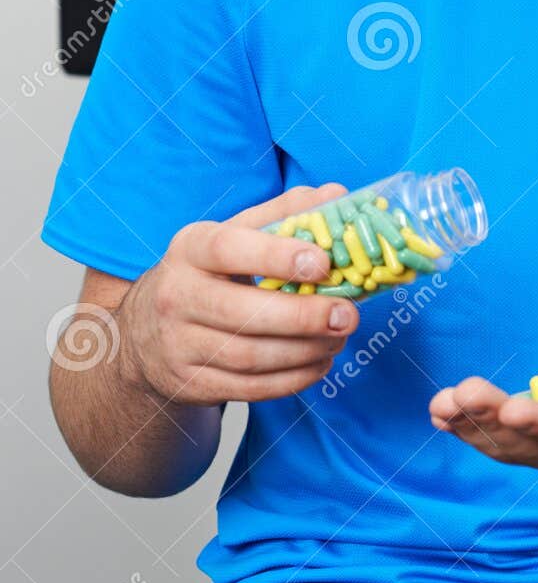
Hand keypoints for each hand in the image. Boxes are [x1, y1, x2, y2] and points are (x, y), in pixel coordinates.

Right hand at [117, 183, 360, 406]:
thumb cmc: (206, 273)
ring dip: (305, 351)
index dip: (277, 255)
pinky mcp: (191, 384)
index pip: (229, 249)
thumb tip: (337, 194)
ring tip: (339, 338)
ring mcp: (179, 345)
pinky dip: (292, 379)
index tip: (323, 263)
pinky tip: (319, 362)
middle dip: (304, 317)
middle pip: (244, 313)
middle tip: (347, 315)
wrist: (145, 334)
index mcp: (191, 248)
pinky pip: (249, 388)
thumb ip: (284, 214)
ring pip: (251, 357)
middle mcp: (178, 296)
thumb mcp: (233, 235)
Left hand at [428, 344, 537, 476]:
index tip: (514, 412)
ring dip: (469, 424)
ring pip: (502, 442)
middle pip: (528, 441)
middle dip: (492, 420)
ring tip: (441, 403)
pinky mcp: (529, 434)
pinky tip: (438, 410)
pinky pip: (492, 435)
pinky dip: (464, 424)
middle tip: (463, 395)